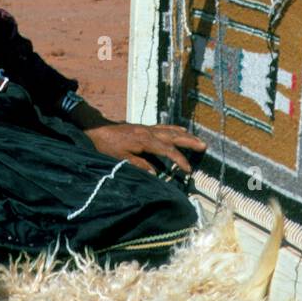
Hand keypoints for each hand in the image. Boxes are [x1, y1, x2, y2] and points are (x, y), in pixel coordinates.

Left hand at [82, 122, 205, 175]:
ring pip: (171, 130)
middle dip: (189, 142)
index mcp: (144, 141)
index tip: (189, 169)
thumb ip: (139, 165)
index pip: (167, 150)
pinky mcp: (145, 127)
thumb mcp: (121, 158)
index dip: (179, 159)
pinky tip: (182, 129)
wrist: (98, 129)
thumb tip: (155, 173)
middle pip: (174, 136)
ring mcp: (148, 128)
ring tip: (198, 139)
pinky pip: (164, 127)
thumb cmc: (107, 146)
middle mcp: (149, 132)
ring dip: (186, 135)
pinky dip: (175, 128)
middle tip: (204, 146)